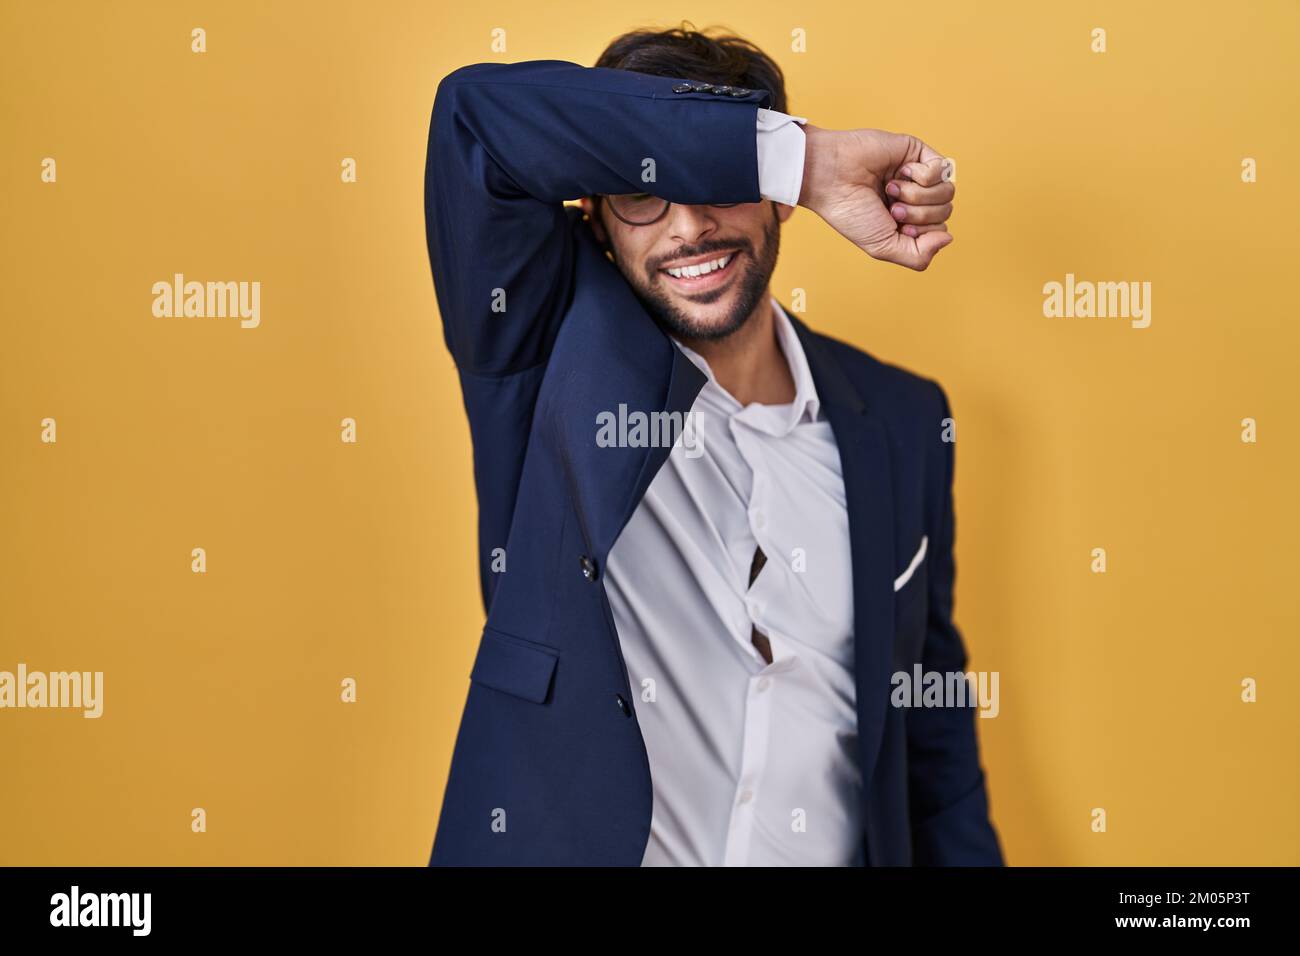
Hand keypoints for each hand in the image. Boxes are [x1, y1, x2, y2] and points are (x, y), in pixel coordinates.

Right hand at [798, 125, 953, 270]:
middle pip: (944, 213)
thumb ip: (918, 256)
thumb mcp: (883, 247)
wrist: (831, 178)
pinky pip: (943, 169)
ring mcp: (918, 175)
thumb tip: (948, 238)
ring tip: (892, 189)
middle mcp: (915, 199)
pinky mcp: (918, 153)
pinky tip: (900, 172)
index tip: (893, 224)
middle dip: (918, 215)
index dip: (920, 233)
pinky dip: (923, 176)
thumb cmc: (851, 213)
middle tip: (891, 207)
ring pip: (947, 193)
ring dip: (918, 196)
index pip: (938, 231)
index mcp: (907, 221)